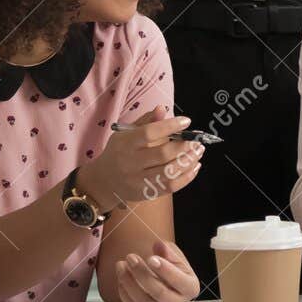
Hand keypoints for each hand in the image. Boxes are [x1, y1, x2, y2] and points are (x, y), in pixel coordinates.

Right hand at [77, 106, 202, 210]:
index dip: (170, 126)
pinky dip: (187, 176)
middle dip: (185, 146)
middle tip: (197, 140)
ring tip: (198, 151)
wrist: (103, 181)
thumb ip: (146, 121)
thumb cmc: (119, 152)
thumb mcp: (126, 133)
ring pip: (169, 172)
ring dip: (189, 160)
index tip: (187, 121)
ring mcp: (138, 180)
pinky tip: (195, 166)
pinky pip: (171, 186)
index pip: (149, 133)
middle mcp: (131, 163)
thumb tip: (162, 108)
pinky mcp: (146, 193)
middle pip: (163, 154)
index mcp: (126, 144)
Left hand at [115, 240, 199, 301]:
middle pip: (159, 293)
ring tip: (121, 265)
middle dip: (142, 274)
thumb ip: (169, 252)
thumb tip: (159, 245)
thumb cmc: (172, 268)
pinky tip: (121, 278)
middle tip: (130, 257)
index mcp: (191, 287)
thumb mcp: (175, 257)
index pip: (179, 281)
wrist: (166, 283)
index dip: (165, 270)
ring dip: (129, 283)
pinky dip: (125, 294)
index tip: (150, 258)